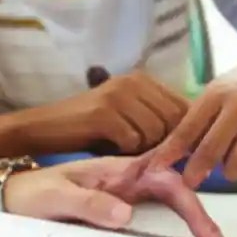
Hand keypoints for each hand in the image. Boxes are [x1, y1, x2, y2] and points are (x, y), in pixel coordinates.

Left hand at [3, 157, 228, 236]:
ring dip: (188, 225)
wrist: (5, 199)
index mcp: (116, 170)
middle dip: (199, 217)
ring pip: (164, 206)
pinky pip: (147, 221)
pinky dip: (167, 233)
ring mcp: (120, 198)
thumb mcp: (55, 197)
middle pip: (173, 193)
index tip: (207, 229)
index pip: (164, 179)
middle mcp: (124, 182)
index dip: (190, 201)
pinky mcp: (113, 214)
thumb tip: (128, 213)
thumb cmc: (28, 195)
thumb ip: (88, 202)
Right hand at [26, 71, 188, 155]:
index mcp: (143, 80)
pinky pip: (132, 141)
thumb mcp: (127, 118)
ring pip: (155, 132)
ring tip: (124, 150)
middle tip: (148, 157)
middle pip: (174, 119)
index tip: (177, 151)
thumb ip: (156, 121)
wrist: (44, 128)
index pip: (184, 106)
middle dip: (166, 143)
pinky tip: (110, 148)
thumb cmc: (89, 130)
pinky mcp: (104, 112)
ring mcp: (118, 95)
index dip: (185, 132)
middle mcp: (133, 81)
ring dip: (143, 149)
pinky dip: (124, 151)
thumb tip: (193, 139)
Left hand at [150, 60, 236, 186]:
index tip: (156, 169)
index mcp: (217, 94)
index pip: (188, 128)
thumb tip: (167, 157)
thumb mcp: (215, 96)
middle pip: (212, 149)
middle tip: (190, 181)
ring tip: (230, 165)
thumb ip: (195, 123)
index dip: (170, 152)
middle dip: (196, 170)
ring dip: (229, 172)